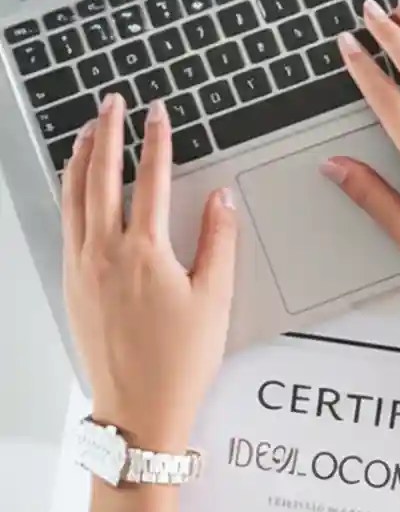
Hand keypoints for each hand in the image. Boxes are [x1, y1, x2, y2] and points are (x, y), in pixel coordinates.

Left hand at [62, 95, 238, 451]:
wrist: (139, 408)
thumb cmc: (179, 361)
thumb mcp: (215, 299)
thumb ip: (219, 242)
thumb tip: (221, 200)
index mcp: (144, 252)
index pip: (151, 180)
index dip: (155, 140)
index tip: (157, 112)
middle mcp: (104, 253)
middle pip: (100, 177)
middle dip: (106, 133)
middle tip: (112, 103)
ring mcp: (82, 267)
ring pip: (73, 196)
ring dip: (80, 157)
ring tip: (87, 130)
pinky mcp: (72, 284)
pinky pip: (66, 222)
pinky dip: (69, 192)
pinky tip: (75, 186)